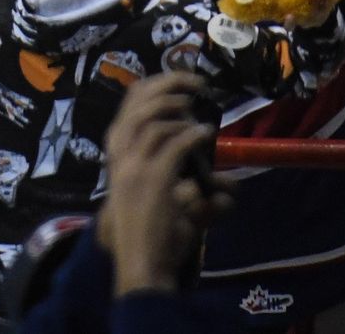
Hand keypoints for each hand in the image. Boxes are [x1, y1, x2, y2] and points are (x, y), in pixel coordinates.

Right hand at [97, 74, 230, 294]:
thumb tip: (229, 193)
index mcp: (115, 154)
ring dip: (179, 109)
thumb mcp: (165, 202)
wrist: (141, 261)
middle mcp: (119, 153)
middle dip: (168, 85)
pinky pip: (174, 144)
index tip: (179, 83)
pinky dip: (191, 135)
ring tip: (200, 112)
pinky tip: (205, 133)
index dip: (153, 87)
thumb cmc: (150, 233)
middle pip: (138, 103)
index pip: (128, 106)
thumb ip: (190, 190)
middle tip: (195, 83)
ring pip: (153, 119)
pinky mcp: (153, 178)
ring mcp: (134, 164)